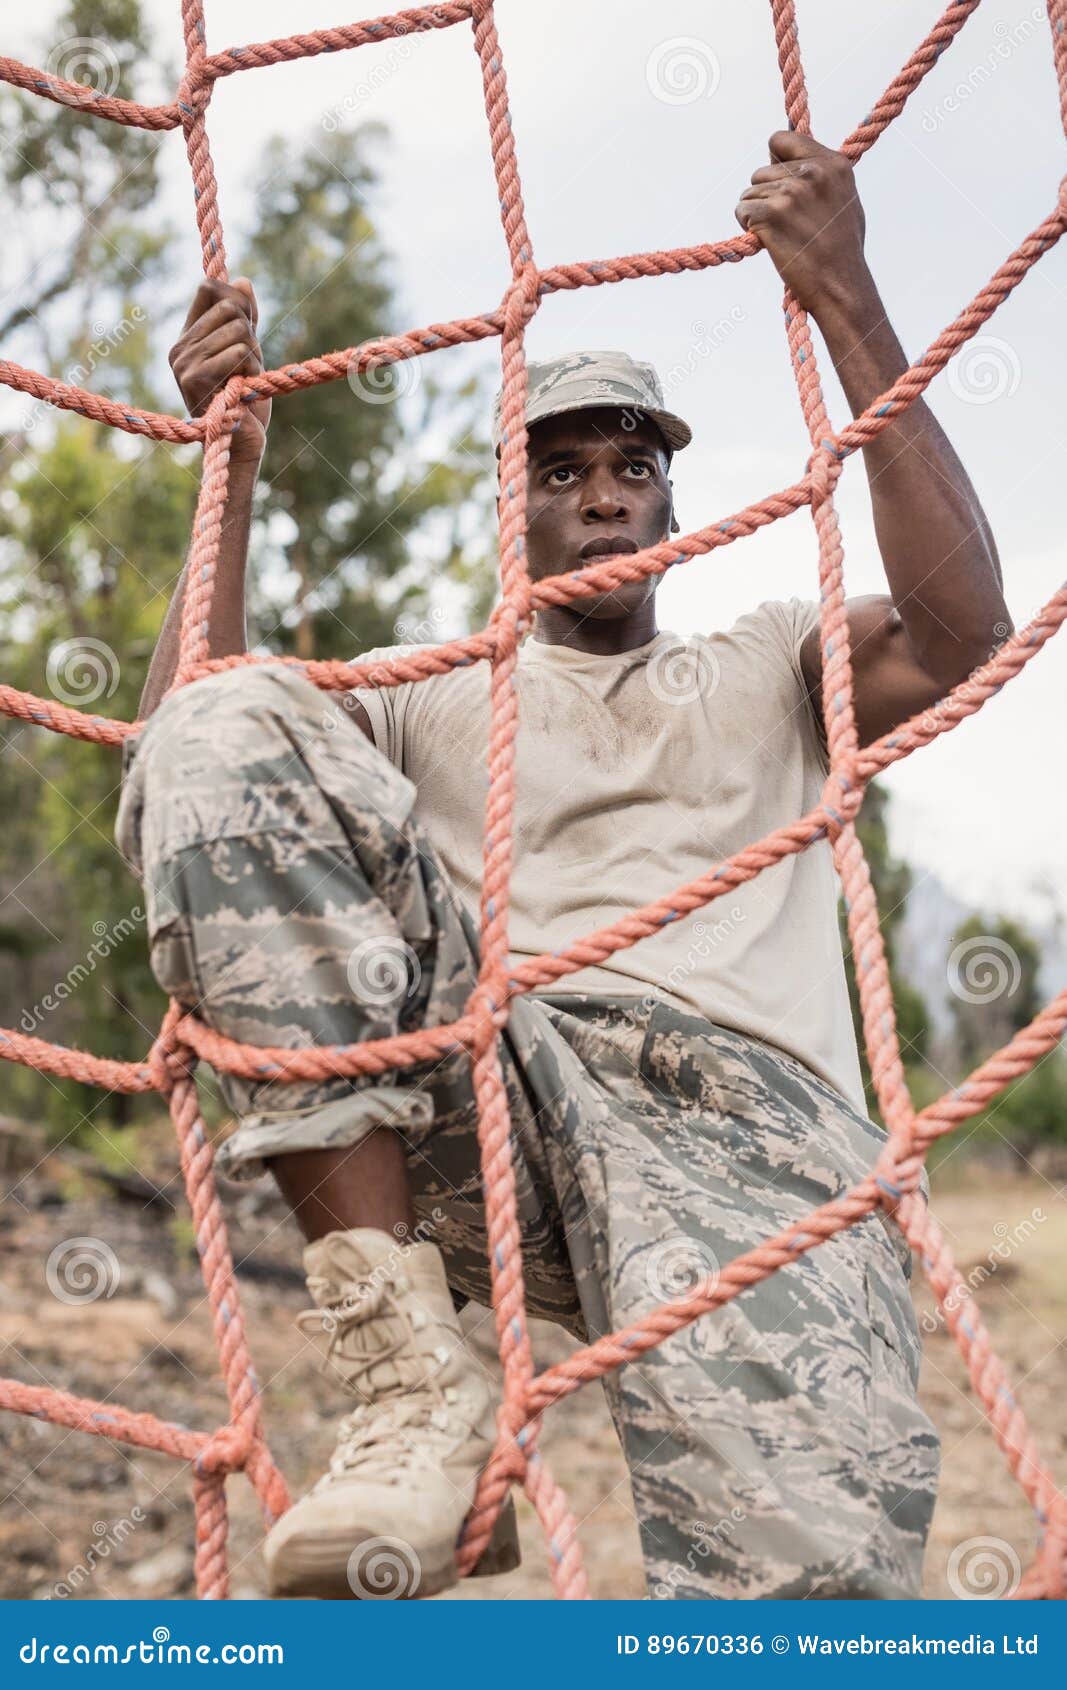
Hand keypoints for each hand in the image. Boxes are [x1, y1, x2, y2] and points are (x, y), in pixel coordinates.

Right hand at [168, 276, 270, 463]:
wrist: (240, 444)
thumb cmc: (245, 401)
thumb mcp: (247, 352)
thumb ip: (245, 319)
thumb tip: (243, 281)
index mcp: (187, 338)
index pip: (209, 287)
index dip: (238, 299)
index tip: (249, 327)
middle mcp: (179, 348)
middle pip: (230, 307)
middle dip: (251, 334)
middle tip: (248, 364)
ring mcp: (184, 363)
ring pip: (239, 330)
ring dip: (256, 356)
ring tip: (246, 380)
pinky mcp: (195, 378)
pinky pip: (239, 352)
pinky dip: (255, 369)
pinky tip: (246, 389)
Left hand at [735, 131, 870, 318]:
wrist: (840, 286)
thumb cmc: (841, 250)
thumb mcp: (844, 198)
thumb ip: (821, 176)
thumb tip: (796, 163)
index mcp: (832, 164)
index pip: (780, 139)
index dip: (775, 160)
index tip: (780, 181)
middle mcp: (812, 172)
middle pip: (761, 171)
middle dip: (766, 195)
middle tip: (787, 222)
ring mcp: (790, 193)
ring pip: (748, 193)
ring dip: (756, 214)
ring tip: (782, 234)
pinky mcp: (771, 214)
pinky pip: (741, 211)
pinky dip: (747, 227)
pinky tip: (769, 241)